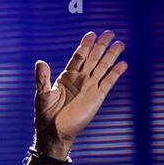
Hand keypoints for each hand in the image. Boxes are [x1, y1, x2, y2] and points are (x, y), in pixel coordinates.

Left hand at [33, 31, 127, 153]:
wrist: (55, 131)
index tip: (91, 34)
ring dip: (111, 56)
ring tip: (120, 44)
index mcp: (67, 75)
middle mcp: (80, 79)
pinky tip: (123, 64)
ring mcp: (90, 87)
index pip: (79, 56)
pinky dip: (116, 74)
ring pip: (103, 68)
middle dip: (101, 46)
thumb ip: (42, 78)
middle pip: (93, 58)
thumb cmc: (46, 113)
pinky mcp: (97, 97)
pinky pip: (108, 83)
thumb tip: (40, 62)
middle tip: (109, 33)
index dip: (85, 45)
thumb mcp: (43, 94)